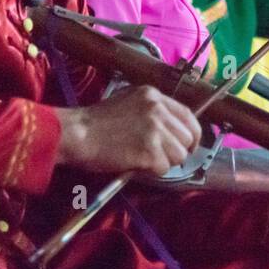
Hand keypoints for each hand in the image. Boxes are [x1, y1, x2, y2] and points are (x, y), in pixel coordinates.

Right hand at [57, 85, 201, 175]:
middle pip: (188, 137)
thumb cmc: (96, 121)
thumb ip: (151, 110)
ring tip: (144, 160)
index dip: (192, 134)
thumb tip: (171, 128)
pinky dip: (151, 172)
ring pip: (179, 155)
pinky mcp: (149, 150)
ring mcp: (155, 130)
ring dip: (164, 163)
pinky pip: (163, 168)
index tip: (188, 145)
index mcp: (154, 96)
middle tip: (161, 158)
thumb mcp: (127, 101)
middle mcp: (158, 110)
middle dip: (178, 151)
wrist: (76, 133)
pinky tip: (136, 165)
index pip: (188, 116)